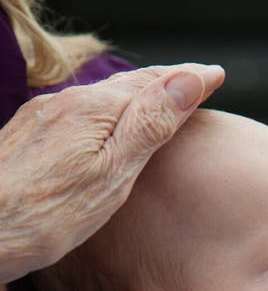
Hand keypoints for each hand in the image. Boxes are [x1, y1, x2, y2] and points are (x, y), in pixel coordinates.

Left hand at [0, 63, 223, 282]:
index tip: (217, 74)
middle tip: (196, 81)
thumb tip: (188, 81)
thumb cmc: (46, 216)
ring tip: (159, 99)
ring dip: (135, 94)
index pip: (153, 83)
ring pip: (100, 97)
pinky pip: (78, 111)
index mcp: (93, 109)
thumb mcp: (112, 174)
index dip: (188, 78)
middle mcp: (64, 103)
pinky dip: (107, 111)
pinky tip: (106, 124)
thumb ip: (150, 126)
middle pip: (126, 85)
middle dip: (165, 81)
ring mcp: (41, 118)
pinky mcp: (26, 136)